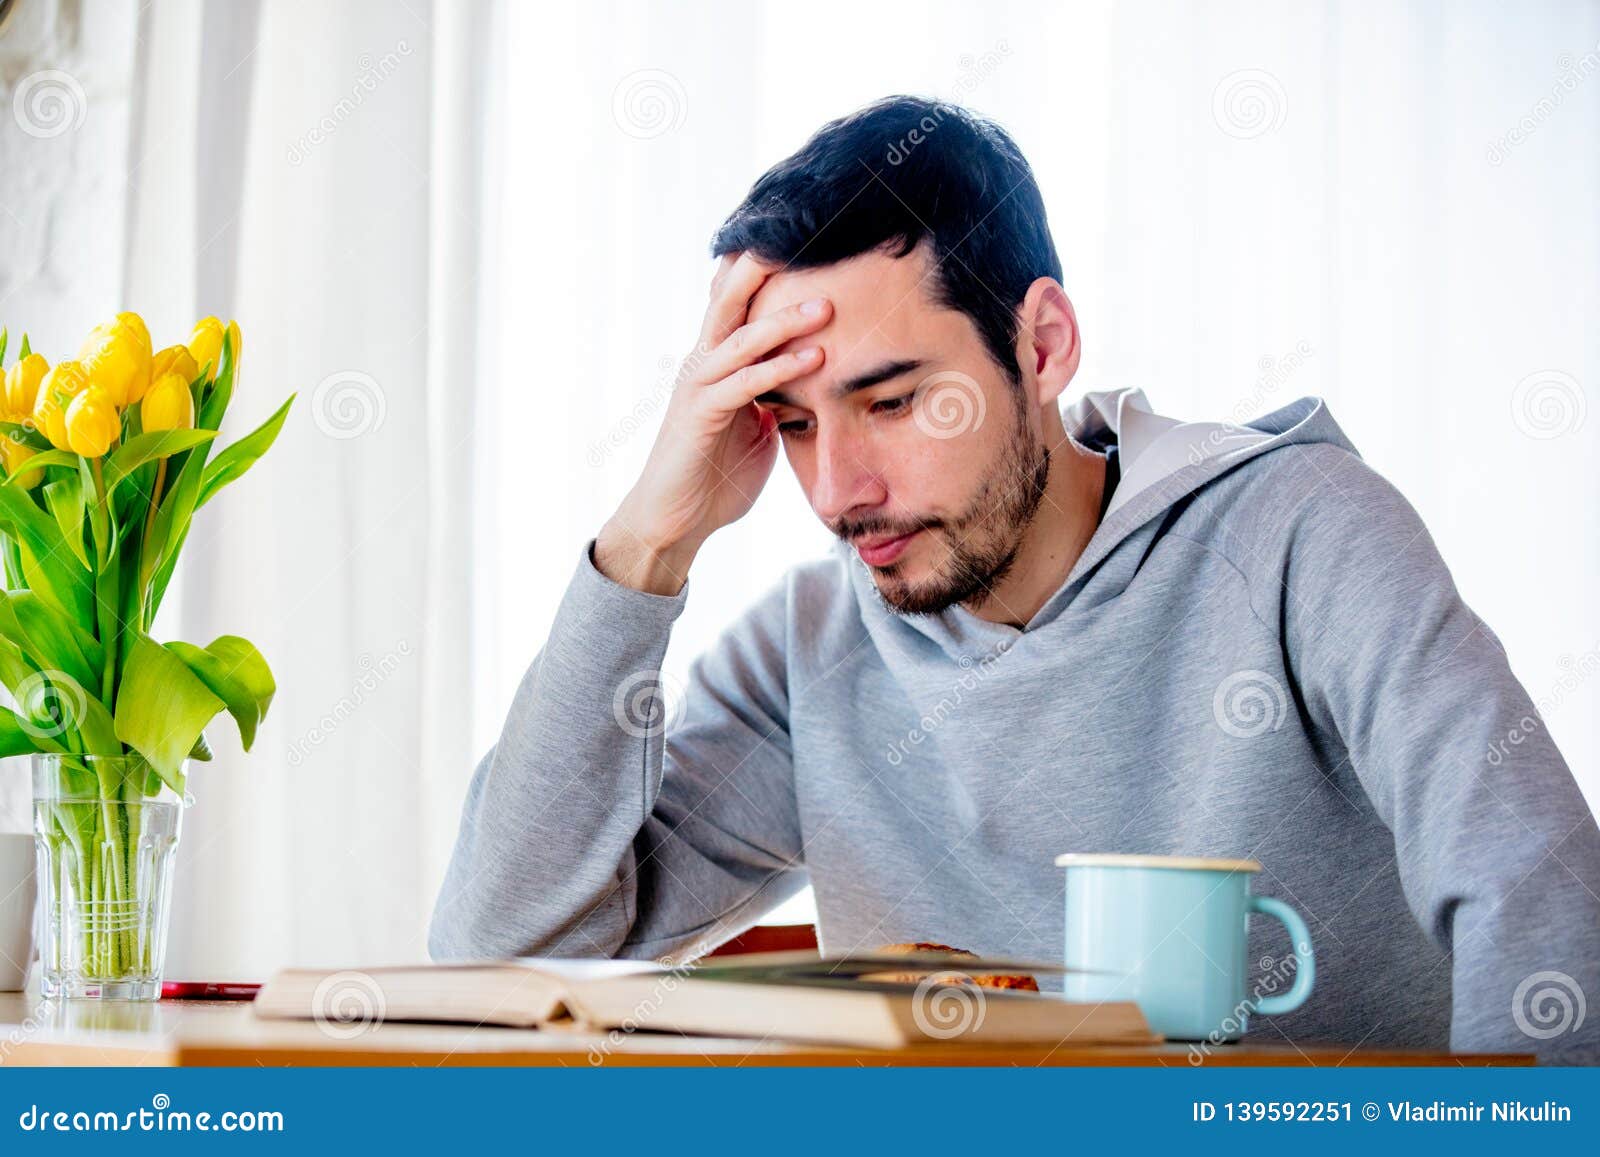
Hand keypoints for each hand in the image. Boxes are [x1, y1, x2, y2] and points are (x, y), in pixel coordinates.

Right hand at [596, 254, 830, 593]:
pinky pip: (743, 384)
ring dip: (785, 321)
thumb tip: (810, 378)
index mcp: (716, 363)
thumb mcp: (757, 428)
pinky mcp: (700, 415)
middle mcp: (703, 364)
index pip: (737, 305)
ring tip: (826, 306)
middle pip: (730, 302)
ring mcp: (698, 386)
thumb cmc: (715, 476)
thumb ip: (776, 396)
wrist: (674, 520)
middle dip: (763, 271)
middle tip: (803, 240)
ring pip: (740, 338)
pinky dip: (778, 369)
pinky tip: (813, 359)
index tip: (799, 241)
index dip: (761, 274)